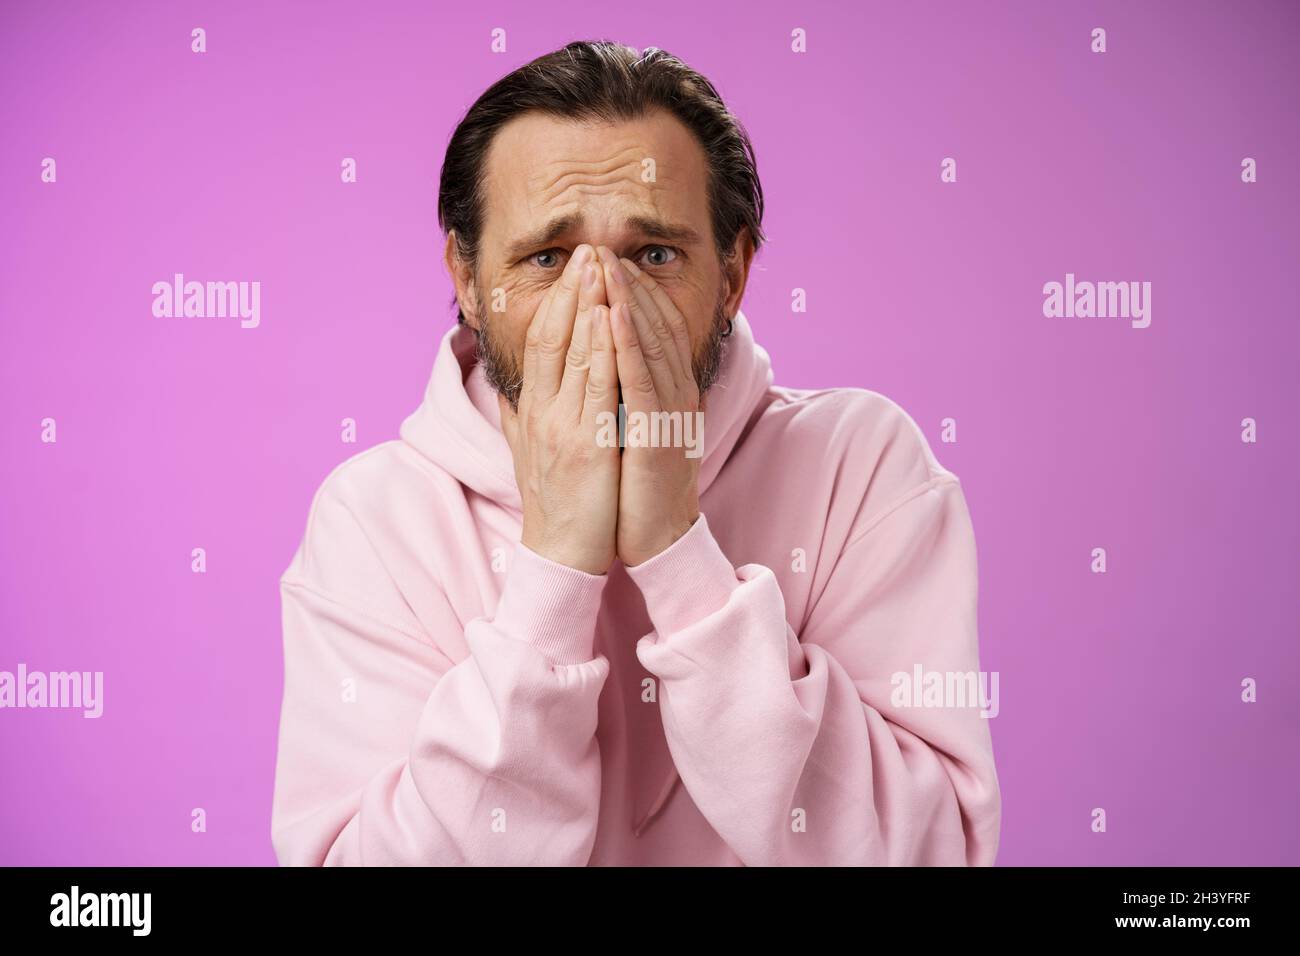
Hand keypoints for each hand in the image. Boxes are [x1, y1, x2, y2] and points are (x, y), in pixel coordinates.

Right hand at [500, 244, 619, 574]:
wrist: (562, 555)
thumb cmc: (554, 505)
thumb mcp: (529, 452)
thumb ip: (523, 416)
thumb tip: (515, 389)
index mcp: (531, 411)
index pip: (540, 343)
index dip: (555, 302)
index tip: (573, 269)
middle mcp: (541, 412)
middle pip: (554, 337)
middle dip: (573, 290)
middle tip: (588, 250)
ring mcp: (564, 426)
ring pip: (576, 353)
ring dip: (590, 305)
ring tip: (602, 267)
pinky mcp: (589, 445)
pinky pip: (599, 386)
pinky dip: (606, 348)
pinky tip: (615, 318)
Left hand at [595, 246, 700, 566]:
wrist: (657, 539)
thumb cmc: (639, 488)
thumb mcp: (633, 428)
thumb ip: (626, 394)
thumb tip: (605, 364)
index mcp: (671, 392)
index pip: (657, 327)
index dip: (636, 291)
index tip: (610, 261)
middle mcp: (677, 394)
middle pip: (657, 324)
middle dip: (629, 283)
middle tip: (604, 246)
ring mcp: (671, 412)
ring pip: (652, 343)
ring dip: (629, 299)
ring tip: (607, 264)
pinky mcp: (658, 433)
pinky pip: (643, 379)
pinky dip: (630, 343)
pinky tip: (615, 313)